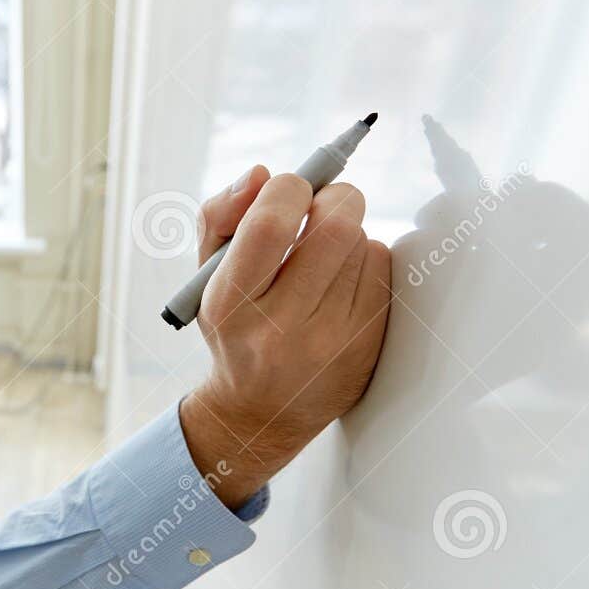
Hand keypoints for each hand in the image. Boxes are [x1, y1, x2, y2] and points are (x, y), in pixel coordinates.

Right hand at [179, 165, 390, 508]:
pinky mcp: (367, 347)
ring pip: (362, 243)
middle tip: (320, 206)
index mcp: (231, 306)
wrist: (260, 415)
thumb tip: (262, 173)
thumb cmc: (233, 329)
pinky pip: (383, 269)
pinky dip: (365, 260)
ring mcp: (331, 342)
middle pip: (336, 226)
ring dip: (346, 232)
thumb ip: (221, 217)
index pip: (272, 224)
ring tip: (321, 258)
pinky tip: (341, 282)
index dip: (288, 188)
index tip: (287, 191)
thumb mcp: (205, 278)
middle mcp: (281, 328)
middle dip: (333, 198)